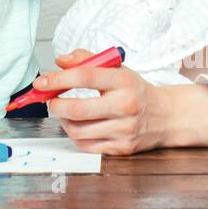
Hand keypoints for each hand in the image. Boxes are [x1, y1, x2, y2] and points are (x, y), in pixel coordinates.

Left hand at [36, 49, 167, 154]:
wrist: (166, 116)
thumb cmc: (135, 90)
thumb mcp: (117, 68)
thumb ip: (87, 60)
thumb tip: (59, 61)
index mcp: (123, 81)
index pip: (85, 76)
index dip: (58, 79)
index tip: (41, 82)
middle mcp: (125, 106)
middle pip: (78, 108)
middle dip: (55, 104)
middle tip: (50, 100)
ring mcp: (124, 130)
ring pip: (78, 130)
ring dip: (64, 120)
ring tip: (65, 112)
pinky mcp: (122, 149)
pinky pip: (86, 145)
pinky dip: (75, 135)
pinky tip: (78, 125)